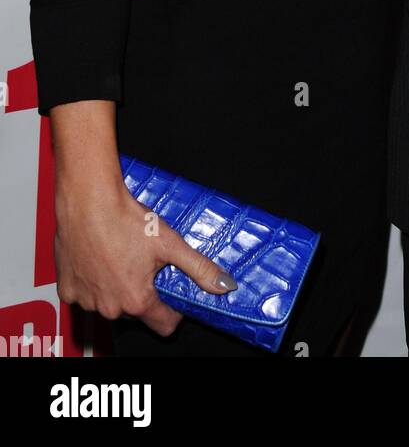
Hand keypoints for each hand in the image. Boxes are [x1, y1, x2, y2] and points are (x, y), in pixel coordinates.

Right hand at [54, 182, 236, 334]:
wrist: (88, 201)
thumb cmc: (125, 219)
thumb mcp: (170, 243)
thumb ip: (199, 267)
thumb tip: (224, 284)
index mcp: (136, 301)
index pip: (164, 324)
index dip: (173, 309)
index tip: (172, 293)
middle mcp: (109, 308)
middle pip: (135, 311)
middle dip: (143, 291)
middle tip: (145, 263)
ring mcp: (86, 300)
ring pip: (109, 302)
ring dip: (116, 286)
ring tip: (121, 256)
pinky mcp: (68, 289)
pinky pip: (85, 293)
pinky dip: (93, 281)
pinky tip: (100, 258)